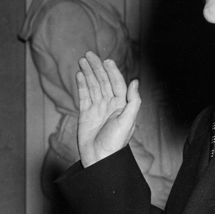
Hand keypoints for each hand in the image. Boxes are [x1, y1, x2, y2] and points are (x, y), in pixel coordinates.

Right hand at [76, 51, 140, 166]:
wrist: (99, 158)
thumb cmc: (116, 143)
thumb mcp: (128, 122)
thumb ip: (133, 101)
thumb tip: (135, 81)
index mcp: (121, 105)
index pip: (116, 83)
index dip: (112, 71)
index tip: (105, 60)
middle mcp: (109, 105)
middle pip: (103, 81)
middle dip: (96, 68)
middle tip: (89, 54)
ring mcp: (97, 109)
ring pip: (92, 86)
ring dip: (88, 73)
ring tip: (82, 61)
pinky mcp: (85, 114)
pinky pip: (83, 96)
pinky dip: (81, 85)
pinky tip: (79, 75)